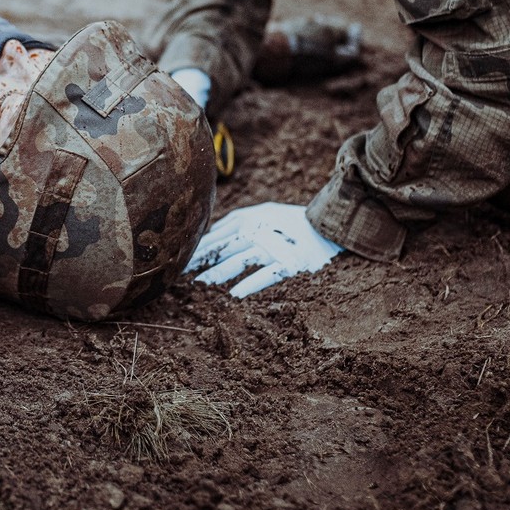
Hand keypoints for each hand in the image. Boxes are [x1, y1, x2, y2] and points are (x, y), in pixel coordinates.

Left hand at [184, 202, 341, 296]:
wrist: (329, 226)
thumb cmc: (292, 222)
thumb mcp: (264, 213)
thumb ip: (238, 222)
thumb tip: (209, 235)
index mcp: (250, 217)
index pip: (217, 234)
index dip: (198, 249)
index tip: (180, 262)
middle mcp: (258, 229)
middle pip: (223, 247)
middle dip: (202, 262)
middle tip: (181, 277)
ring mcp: (273, 246)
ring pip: (239, 260)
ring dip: (218, 274)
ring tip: (201, 286)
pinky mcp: (290, 263)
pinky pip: (266, 275)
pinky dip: (249, 284)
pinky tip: (233, 296)